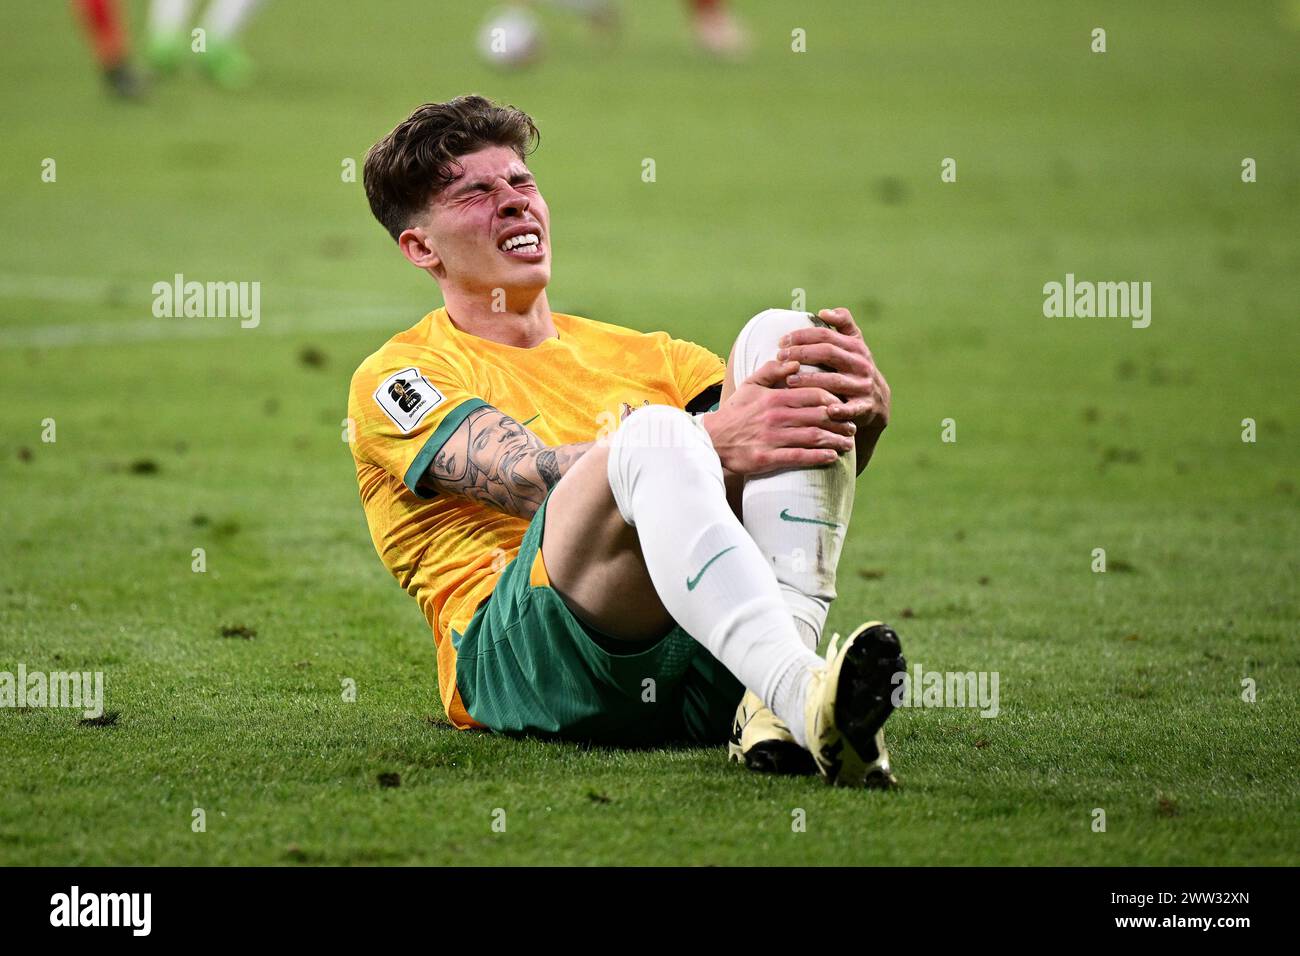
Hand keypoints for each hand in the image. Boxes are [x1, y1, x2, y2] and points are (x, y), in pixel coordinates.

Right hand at [702, 359, 855, 476]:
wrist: (711, 439)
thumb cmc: (734, 412)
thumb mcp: (750, 385)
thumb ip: (772, 370)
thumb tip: (796, 361)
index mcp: (774, 397)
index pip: (813, 394)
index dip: (833, 399)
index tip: (843, 405)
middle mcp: (776, 417)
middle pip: (818, 416)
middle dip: (840, 421)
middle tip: (853, 426)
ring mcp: (772, 438)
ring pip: (813, 437)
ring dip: (835, 440)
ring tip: (848, 443)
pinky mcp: (767, 458)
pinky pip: (799, 457)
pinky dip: (818, 457)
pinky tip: (832, 457)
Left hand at [778, 307, 889, 430]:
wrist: (877, 400)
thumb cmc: (856, 368)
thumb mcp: (855, 344)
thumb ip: (843, 324)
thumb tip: (823, 311)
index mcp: (856, 347)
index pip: (826, 335)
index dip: (802, 336)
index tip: (782, 341)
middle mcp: (861, 364)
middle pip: (828, 353)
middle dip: (801, 354)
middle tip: (780, 357)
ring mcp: (863, 385)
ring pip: (834, 380)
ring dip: (810, 379)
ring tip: (788, 380)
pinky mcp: (864, 407)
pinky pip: (851, 409)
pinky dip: (840, 410)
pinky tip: (825, 410)